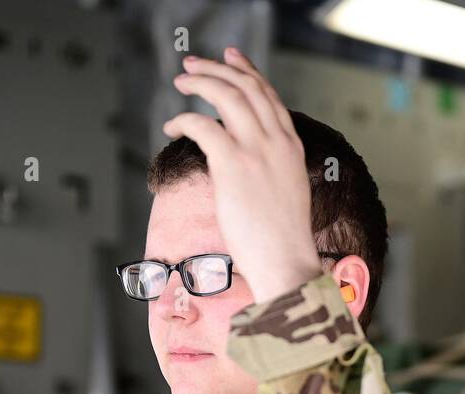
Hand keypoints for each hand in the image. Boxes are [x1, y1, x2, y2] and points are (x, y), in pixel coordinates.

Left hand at [163, 48, 321, 303]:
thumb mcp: (286, 192)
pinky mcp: (233, 163)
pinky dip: (183, 120)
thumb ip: (271, 168)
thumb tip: (241, 163)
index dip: (248, 72)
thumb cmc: (281, 241)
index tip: (231, 58)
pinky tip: (172, 128)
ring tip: (181, 83)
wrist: (287, 263)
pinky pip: (202, 125)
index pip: (269, 96)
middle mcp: (277, 141)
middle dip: (218, 68)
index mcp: (292, 147)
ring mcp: (257, 150)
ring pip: (227, 95)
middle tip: (193, 64)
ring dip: (200, 82)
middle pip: (247, 87)